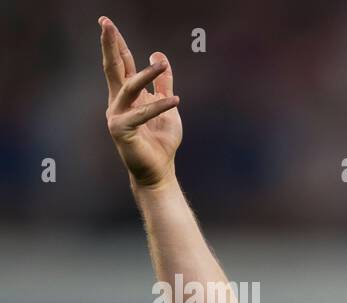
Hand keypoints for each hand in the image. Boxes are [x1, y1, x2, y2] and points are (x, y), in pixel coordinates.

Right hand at [100, 16, 181, 186]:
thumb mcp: (167, 107)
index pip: (121, 64)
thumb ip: (163, 84)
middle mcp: (118, 102)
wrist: (158, 171)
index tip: (107, 22)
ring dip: (147, 74)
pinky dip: (160, 106)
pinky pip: (143, 113)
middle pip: (114, 68)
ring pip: (130, 87)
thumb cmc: (161, 141)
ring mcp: (117, 115)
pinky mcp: (123, 130)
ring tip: (162, 63)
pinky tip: (176, 100)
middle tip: (105, 22)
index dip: (116, 44)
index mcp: (126, 96)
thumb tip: (159, 55)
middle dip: (110, 45)